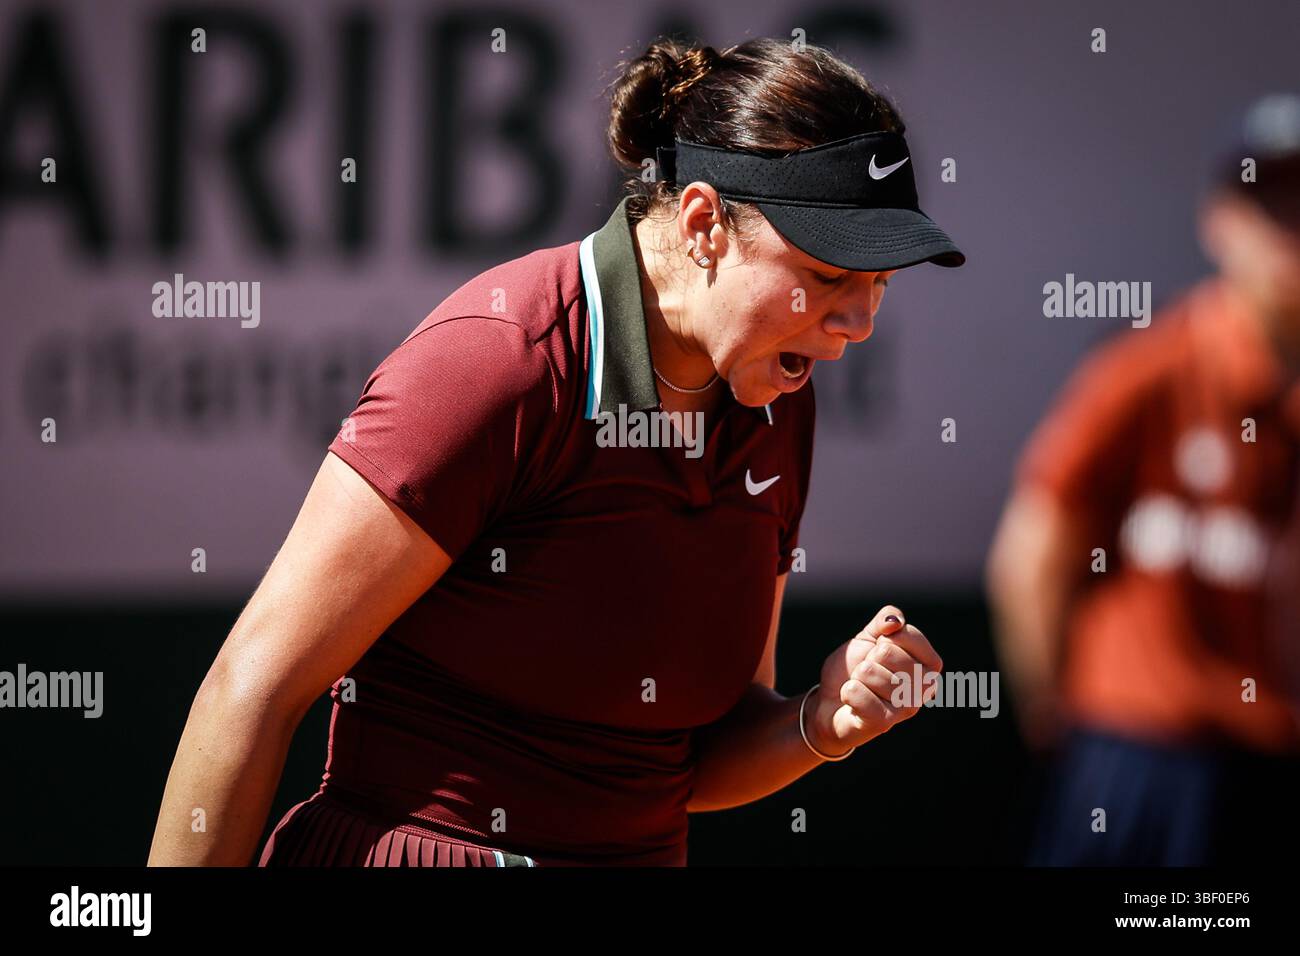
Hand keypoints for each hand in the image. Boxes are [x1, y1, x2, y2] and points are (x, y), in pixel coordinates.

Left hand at [804, 606, 943, 756]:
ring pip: (870, 672)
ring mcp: (907, 707)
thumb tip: (895, 621)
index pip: (907, 635)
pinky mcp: (884, 723)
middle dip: (868, 658)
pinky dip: (848, 692)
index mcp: (928, 664)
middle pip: (887, 653)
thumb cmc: (855, 668)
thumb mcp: (868, 638)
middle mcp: (925, 687)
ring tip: (862, 687)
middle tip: (867, 673)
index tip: (879, 651)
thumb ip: (884, 620)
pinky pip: (858, 693)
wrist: (831, 702)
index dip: (884, 637)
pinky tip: (853, 702)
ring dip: (857, 676)